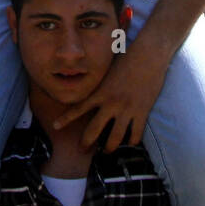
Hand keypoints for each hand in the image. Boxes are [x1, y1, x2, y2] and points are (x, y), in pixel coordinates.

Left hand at [54, 39, 168, 149]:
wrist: (148, 54)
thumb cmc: (127, 57)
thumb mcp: (108, 68)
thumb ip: (99, 80)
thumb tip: (87, 80)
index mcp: (101, 91)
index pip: (79, 108)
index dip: (66, 119)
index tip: (55, 127)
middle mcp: (111, 103)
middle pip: (94, 129)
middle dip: (86, 143)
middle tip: (82, 150)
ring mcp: (126, 109)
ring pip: (115, 137)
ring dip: (109, 147)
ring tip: (107, 151)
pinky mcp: (142, 112)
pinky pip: (135, 133)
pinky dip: (132, 141)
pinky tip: (130, 143)